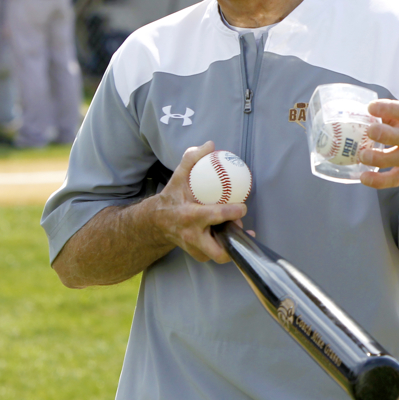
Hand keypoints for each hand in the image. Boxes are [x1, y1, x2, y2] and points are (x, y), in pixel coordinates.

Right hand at [142, 140, 247, 263]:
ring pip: (218, 255)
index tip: (243, 206)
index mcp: (189, 216)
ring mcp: (194, 248)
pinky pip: (214, 255)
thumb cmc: (171, 197)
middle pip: (218, 251)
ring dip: (230, 244)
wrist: (155, 222)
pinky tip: (231, 234)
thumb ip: (192, 159)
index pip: (214, 217)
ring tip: (239, 230)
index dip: (232, 212)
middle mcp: (192, 236)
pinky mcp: (197, 255)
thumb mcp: (178, 177)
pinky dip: (223, 246)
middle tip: (243, 227)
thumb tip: (210, 144)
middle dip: (233, 242)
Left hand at [358, 99, 398, 190]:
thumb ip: (393, 116)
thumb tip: (363, 112)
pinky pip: (397, 178)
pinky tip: (365, 178)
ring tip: (363, 156)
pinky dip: (380, 180)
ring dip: (381, 158)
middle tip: (370, 131)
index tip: (371, 107)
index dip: (390, 108)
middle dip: (388, 134)